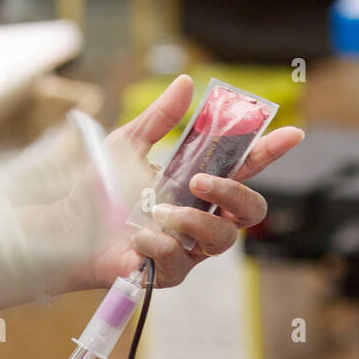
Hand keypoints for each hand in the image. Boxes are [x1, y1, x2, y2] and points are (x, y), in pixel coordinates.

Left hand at [85, 75, 304, 291]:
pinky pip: (180, 262)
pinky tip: (138, 238)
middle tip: (200, 182)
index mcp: (199, 185)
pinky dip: (160, 245)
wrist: (65, 231)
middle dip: (233, 193)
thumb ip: (159, 119)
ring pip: (221, 240)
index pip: (244, 168)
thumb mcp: (126, 145)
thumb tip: (187, 83)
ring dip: (194, 221)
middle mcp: (202, 217)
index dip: (270, 151)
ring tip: (160, 211)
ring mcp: (188, 249)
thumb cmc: (97, 190)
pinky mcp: (168, 274)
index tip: (293, 132)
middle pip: (250, 211)